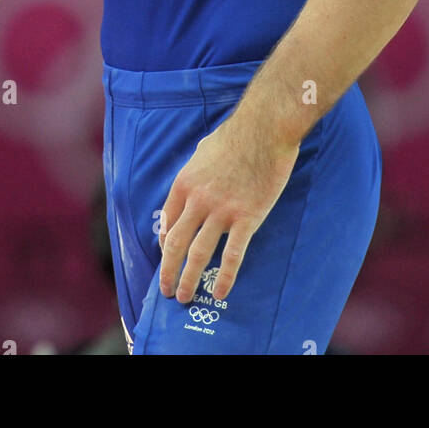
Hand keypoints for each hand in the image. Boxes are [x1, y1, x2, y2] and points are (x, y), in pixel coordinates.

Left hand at [157, 113, 298, 303]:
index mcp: (184, 183)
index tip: (166, 256)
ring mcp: (221, 211)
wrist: (264, 129)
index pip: (166, 222)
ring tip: (184, 298)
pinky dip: (224, 277)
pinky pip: (232, 255)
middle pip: (175, 243)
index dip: (164, 244)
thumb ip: (195, 172)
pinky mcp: (246, 218)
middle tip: (165, 290)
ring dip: (188, 280)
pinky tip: (220, 293)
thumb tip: (192, 185)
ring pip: (198, 254)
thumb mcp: (203, 151)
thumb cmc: (235, 135)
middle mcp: (197, 200)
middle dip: (168, 271)